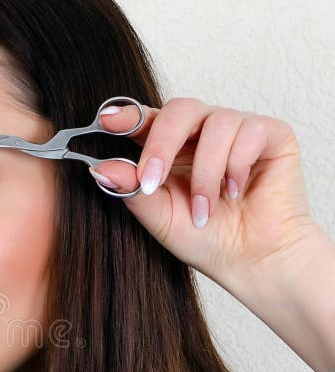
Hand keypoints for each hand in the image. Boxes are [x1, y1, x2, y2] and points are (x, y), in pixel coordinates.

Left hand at [92, 97, 321, 292]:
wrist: (251, 261)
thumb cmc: (206, 238)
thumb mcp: (159, 216)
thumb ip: (131, 190)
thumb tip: (99, 168)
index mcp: (172, 148)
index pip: (148, 119)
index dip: (128, 115)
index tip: (108, 120)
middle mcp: (203, 132)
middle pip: (179, 110)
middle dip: (161, 145)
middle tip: (151, 181)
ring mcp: (237, 130)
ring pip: (216, 123)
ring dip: (205, 173)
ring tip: (205, 209)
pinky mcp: (271, 135)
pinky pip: (249, 131)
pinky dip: (237, 166)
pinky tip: (236, 192)